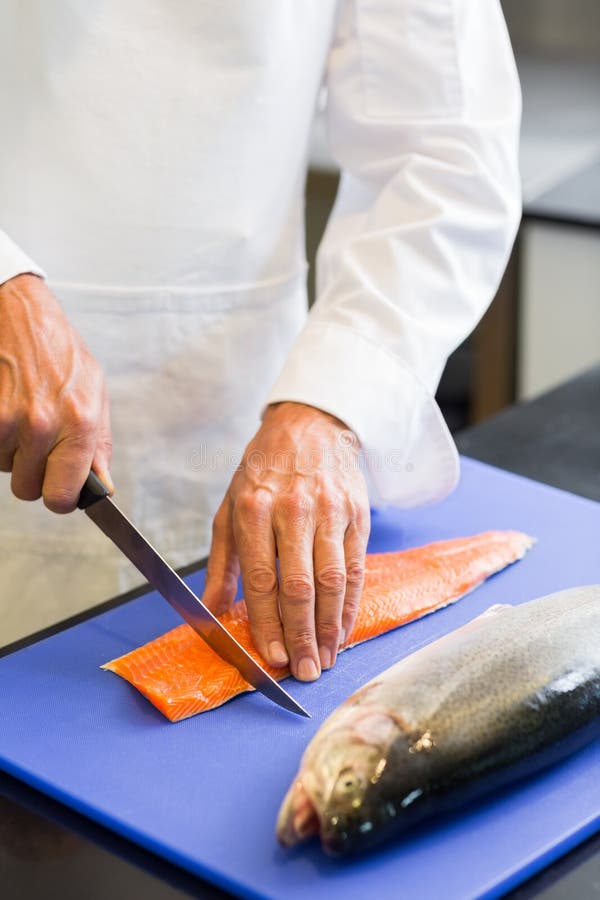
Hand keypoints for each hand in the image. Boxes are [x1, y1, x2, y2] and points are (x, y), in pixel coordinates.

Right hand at [0, 274, 111, 511]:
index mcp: (79, 423)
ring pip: (4, 468)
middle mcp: (42, 424)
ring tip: (23, 415)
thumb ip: (98, 445)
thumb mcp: (96, 394)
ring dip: (12, 451)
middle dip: (33, 472)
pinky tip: (6, 411)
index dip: (60, 497)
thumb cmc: (62, 353)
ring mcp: (7, 419)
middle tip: (39, 443)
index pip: (61, 496)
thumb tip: (103, 486)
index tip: (59, 488)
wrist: (22, 315)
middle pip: (28, 489)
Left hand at [203, 401, 369, 680]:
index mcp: (254, 509)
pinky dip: (351, 604)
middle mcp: (293, 510)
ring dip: (329, 627)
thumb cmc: (263, 470)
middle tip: (305, 673)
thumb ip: (222, 560)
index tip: (271, 659)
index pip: (261, 579)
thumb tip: (212, 610)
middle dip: (301, 636)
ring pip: (333, 581)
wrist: (310, 425)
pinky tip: (343, 629)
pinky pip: (356, 567)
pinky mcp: (356, 514)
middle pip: (300, 586)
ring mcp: (329, 511)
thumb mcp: (229, 505)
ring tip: (326, 659)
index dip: (267, 624)